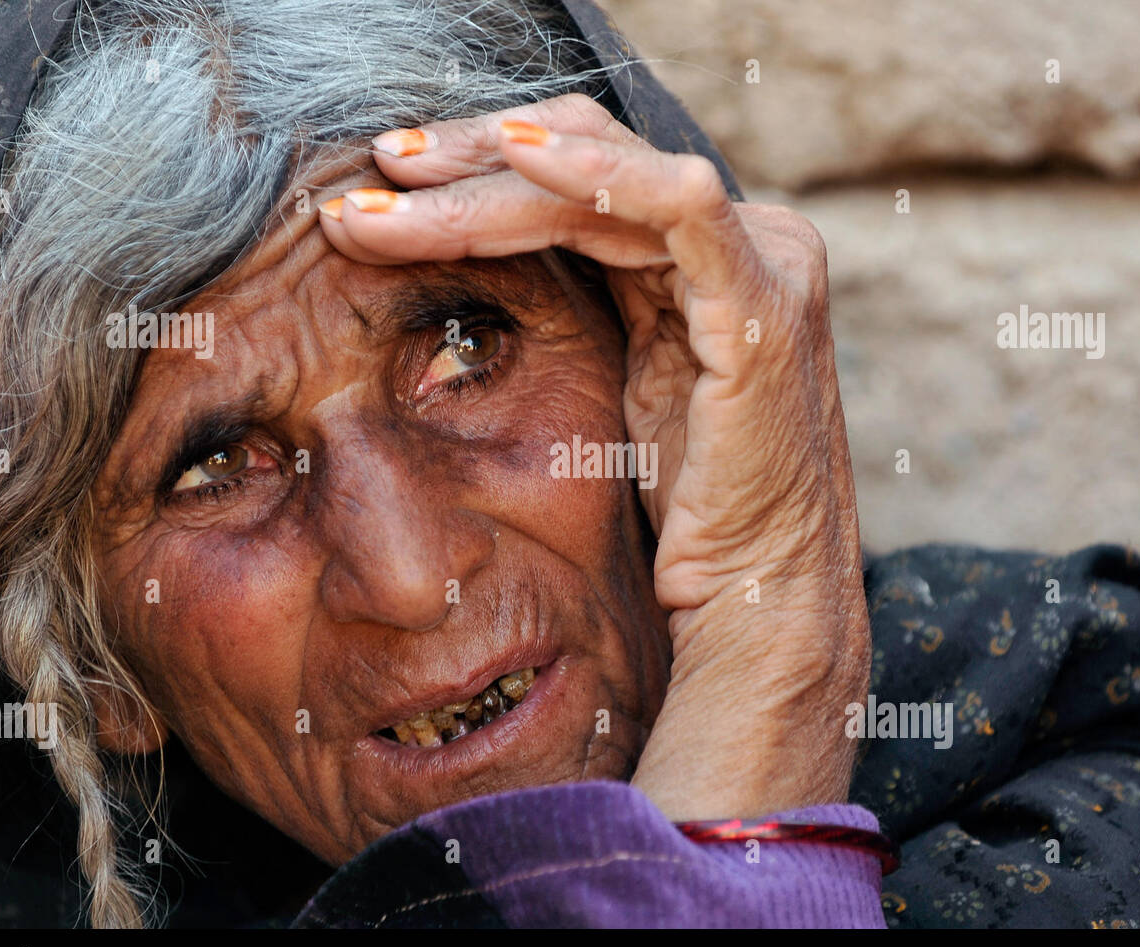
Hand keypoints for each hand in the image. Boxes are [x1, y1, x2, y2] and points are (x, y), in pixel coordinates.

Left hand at [318, 93, 870, 818]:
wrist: (756, 597)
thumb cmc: (685, 513)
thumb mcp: (619, 387)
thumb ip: (584, 306)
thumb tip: (472, 264)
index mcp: (702, 262)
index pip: (583, 179)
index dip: (484, 168)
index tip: (384, 187)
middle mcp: (743, 242)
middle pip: (590, 159)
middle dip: (472, 160)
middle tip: (375, 172)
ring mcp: (763, 265)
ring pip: (608, 181)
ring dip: (491, 180)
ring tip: (395, 182)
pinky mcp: (764, 304)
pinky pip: (679, 211)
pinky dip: (599, 174)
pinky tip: (517, 155)